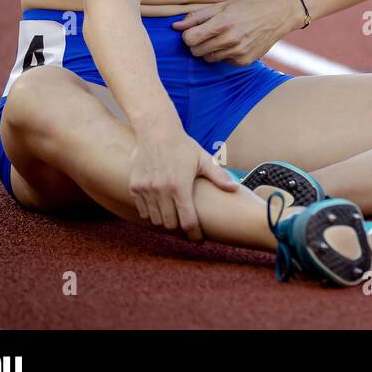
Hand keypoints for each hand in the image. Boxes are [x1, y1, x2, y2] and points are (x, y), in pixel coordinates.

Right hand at [128, 121, 240, 240]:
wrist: (156, 131)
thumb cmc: (183, 146)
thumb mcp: (203, 159)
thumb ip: (218, 176)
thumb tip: (236, 189)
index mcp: (180, 186)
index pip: (188, 220)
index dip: (194, 234)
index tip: (198, 240)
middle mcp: (161, 190)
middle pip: (170, 224)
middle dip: (179, 228)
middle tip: (186, 225)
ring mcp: (146, 189)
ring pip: (155, 219)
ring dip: (165, 221)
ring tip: (173, 217)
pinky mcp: (135, 187)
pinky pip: (142, 210)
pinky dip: (151, 213)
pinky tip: (159, 208)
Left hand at [173, 0, 297, 64]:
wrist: (276, 16)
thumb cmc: (246, 8)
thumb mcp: (222, 6)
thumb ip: (197, 17)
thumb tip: (175, 26)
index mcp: (221, 24)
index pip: (189, 39)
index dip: (188, 36)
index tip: (195, 31)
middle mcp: (230, 40)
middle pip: (196, 51)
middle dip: (198, 43)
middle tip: (209, 34)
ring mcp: (238, 52)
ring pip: (209, 58)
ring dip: (211, 50)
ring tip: (223, 38)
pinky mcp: (244, 61)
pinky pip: (223, 62)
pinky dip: (225, 54)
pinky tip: (235, 44)